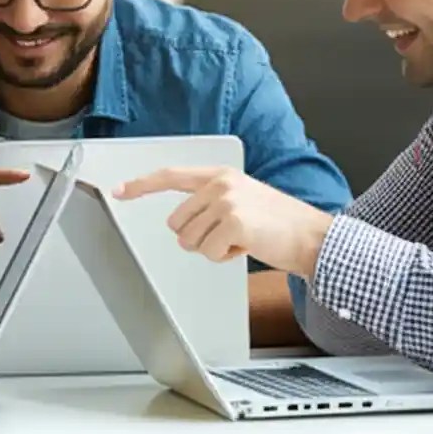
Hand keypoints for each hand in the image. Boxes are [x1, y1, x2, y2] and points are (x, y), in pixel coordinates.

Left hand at [113, 166, 333, 278]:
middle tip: (229, 236)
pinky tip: (246, 247)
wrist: (311, 236)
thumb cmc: (278, 224)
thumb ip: (210, 204)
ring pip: (189, 241)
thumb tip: (180, 227)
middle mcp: (221, 184)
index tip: (120, 191)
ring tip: (241, 239)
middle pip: (177, 223)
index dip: (143, 185)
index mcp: (221, 176)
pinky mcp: (234, 222)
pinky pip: (208, 252)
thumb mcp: (243, 201)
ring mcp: (227, 201)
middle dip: (198, 237)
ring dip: (213, 248)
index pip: (172, 176)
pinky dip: (225, 257)